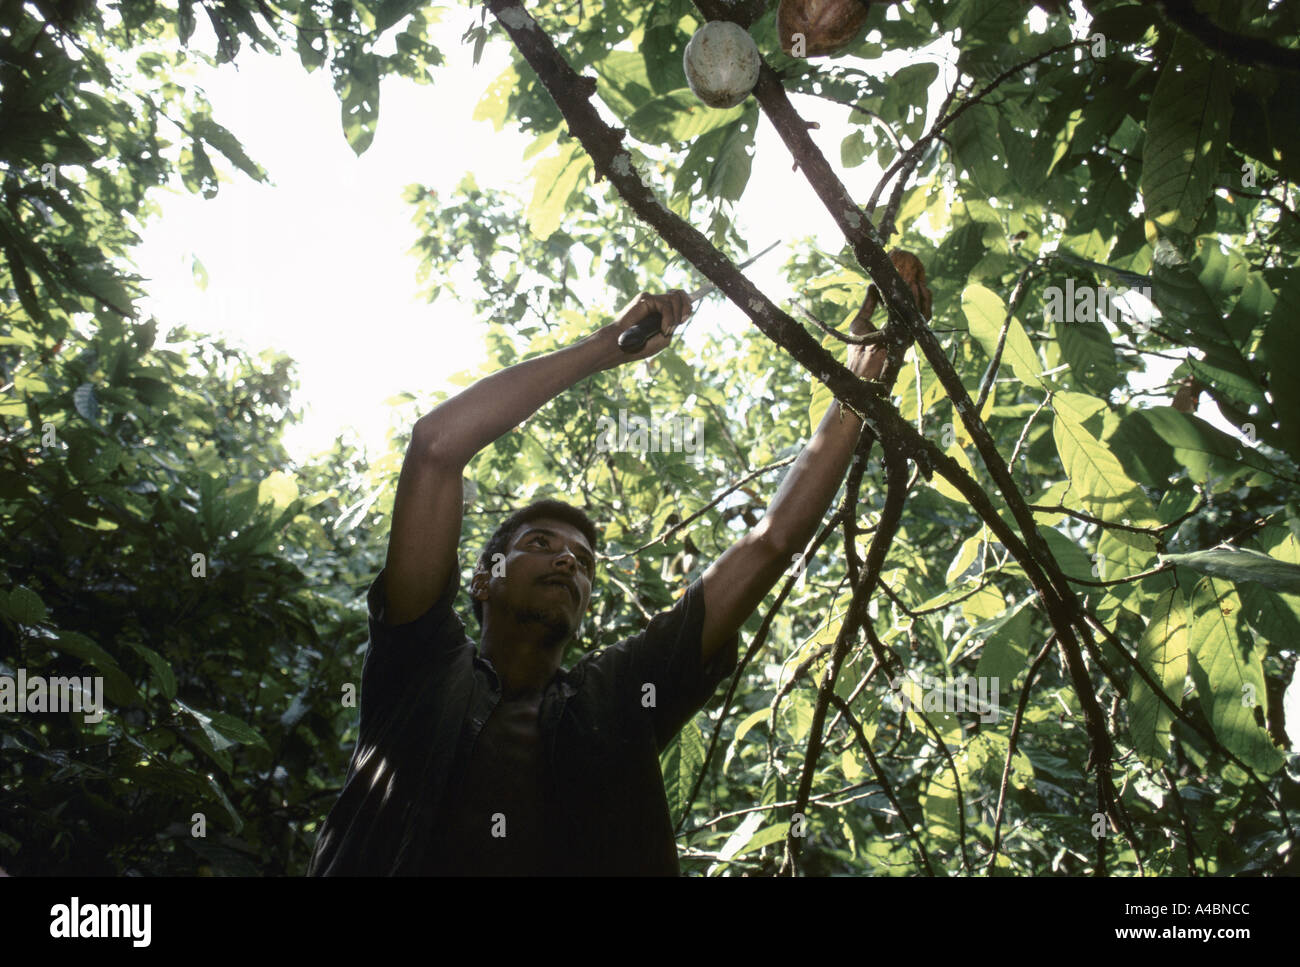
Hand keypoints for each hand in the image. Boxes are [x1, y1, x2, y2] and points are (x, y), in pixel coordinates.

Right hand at [602, 289, 693, 365]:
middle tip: (680, 322)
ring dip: (676, 316)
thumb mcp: (664, 338)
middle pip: (680, 294)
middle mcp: (656, 303)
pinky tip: (663, 328)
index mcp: (661, 311)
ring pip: (675, 298)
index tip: (685, 318)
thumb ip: (675, 324)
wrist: (622, 346)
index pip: (680, 300)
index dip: (687, 305)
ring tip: (667, 329)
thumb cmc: (641, 345)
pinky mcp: (645, 298)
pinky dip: (668, 318)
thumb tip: (683, 314)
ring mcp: (650, 299)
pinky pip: (665, 305)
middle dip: (686, 307)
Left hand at [847, 250, 931, 379]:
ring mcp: (909, 334)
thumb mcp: (860, 321)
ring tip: (917, 278)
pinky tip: (917, 289)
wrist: (861, 370)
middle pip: (918, 305)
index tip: (907, 274)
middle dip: (920, 288)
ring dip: (922, 293)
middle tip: (916, 272)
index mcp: (896, 325)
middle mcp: (905, 330)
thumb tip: (872, 285)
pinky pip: (921, 318)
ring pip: (924, 310)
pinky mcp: (911, 337)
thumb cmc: (857, 350)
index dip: (910, 289)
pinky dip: (922, 302)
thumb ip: (868, 304)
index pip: (907, 304)